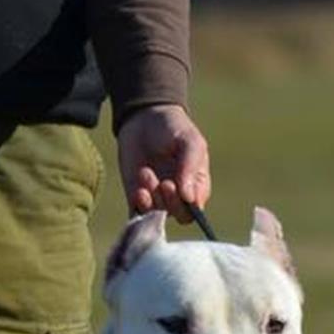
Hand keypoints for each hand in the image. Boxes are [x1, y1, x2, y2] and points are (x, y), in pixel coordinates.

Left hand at [117, 104, 210, 221]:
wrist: (144, 117)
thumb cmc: (174, 128)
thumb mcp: (189, 141)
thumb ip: (190, 166)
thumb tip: (189, 198)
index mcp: (196, 186)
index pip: (194, 210)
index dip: (187, 205)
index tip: (177, 185)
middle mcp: (178, 197)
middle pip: (178, 216)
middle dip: (170, 203)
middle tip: (164, 183)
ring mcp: (157, 198)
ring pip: (158, 214)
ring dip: (152, 199)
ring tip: (146, 172)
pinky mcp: (137, 197)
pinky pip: (138, 214)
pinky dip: (139, 207)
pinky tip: (139, 192)